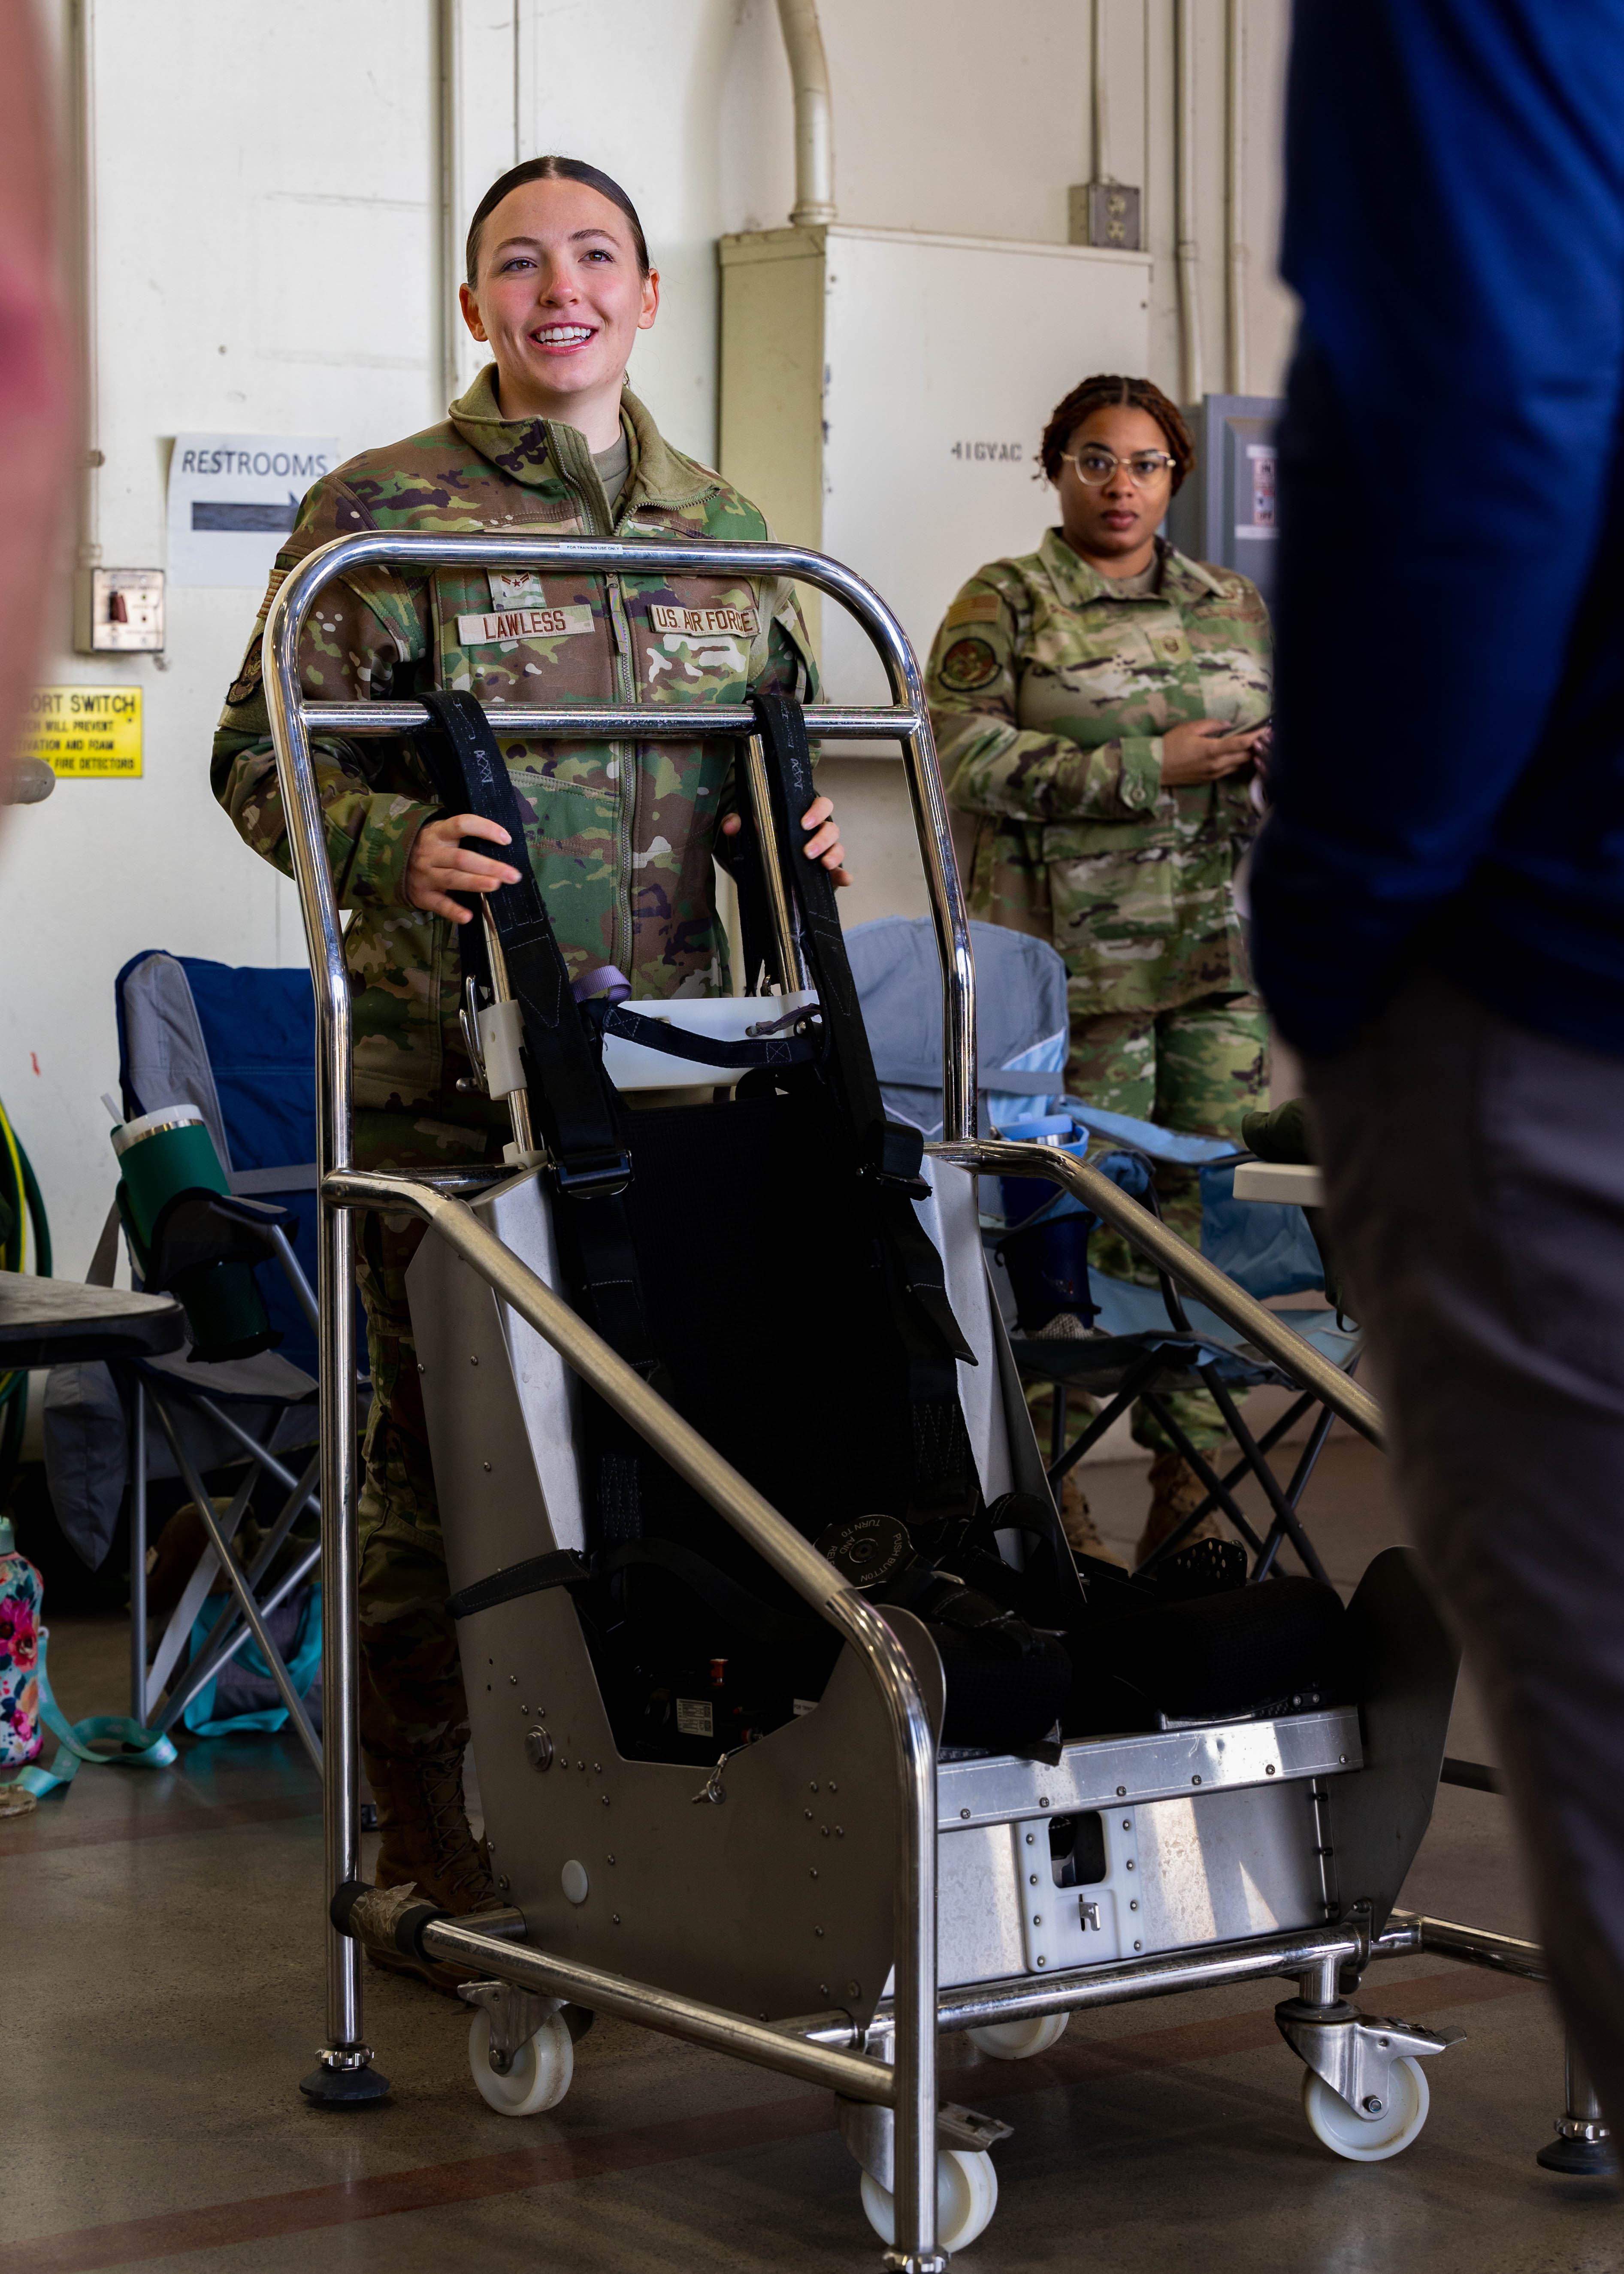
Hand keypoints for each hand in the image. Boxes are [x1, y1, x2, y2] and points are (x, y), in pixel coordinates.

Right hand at [404, 812, 520, 922]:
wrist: (392, 862)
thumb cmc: (431, 848)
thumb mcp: (441, 835)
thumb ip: (464, 838)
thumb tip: (503, 847)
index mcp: (438, 833)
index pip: (462, 824)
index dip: (485, 829)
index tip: (507, 839)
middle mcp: (431, 853)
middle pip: (462, 858)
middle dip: (489, 866)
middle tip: (513, 875)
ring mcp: (425, 875)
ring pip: (453, 878)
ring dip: (476, 883)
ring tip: (496, 885)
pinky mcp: (422, 895)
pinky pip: (439, 904)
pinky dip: (453, 911)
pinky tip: (468, 916)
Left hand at [721, 792, 850, 886]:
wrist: (758, 861)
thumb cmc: (760, 836)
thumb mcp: (746, 829)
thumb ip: (737, 822)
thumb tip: (731, 825)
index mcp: (803, 815)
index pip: (820, 805)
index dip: (816, 811)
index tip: (804, 823)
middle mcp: (817, 831)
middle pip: (831, 828)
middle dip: (822, 838)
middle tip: (807, 852)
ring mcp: (823, 851)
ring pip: (837, 847)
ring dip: (834, 855)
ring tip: (823, 865)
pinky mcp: (824, 871)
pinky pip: (839, 873)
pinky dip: (843, 876)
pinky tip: (845, 881)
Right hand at [1160, 718, 1268, 786]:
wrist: (1155, 768)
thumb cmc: (1170, 744)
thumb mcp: (1190, 728)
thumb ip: (1212, 725)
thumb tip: (1228, 725)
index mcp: (1212, 749)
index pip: (1242, 743)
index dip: (1257, 736)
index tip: (1267, 729)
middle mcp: (1217, 764)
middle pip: (1246, 756)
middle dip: (1257, 746)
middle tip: (1266, 737)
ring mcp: (1214, 774)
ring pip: (1240, 765)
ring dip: (1249, 756)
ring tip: (1256, 745)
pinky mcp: (1209, 780)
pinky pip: (1230, 771)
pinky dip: (1238, 762)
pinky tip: (1240, 755)